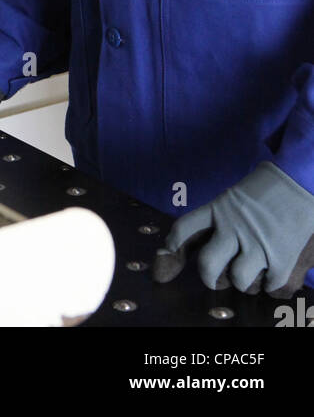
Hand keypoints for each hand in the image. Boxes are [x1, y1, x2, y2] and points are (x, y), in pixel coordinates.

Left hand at [152, 162, 313, 297]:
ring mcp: (259, 247)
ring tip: (255, 266)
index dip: (172, 247)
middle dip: (210, 277)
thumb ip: (216, 219)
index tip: (170, 254)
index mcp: (220, 209)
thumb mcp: (234, 197)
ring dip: (245, 280)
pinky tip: (275, 267)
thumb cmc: (267, 189)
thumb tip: (193, 242)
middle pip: (207, 267)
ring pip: (239, 282)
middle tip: (218, 276)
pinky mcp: (283, 263)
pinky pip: (269, 289)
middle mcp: (235, 229)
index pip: (184, 229)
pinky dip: (271, 283)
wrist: (302, 180)